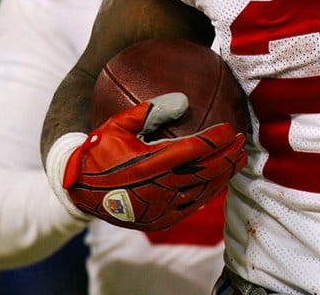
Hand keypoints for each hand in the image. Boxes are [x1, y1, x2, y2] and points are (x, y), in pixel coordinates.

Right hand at [63, 93, 246, 230]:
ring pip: (202, 191)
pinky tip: (219, 180)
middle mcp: (157, 189)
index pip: (193, 151)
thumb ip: (149, 111)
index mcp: (148, 164)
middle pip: (205, 172)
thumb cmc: (99, 152)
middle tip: (242, 143)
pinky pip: (191, 206)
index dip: (215, 140)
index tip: (230, 128)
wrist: (77, 192)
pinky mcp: (158, 221)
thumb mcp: (116, 125)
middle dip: (228, 157)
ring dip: (223, 175)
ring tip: (238, 160)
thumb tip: (183, 99)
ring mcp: (159, 209)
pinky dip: (208, 193)